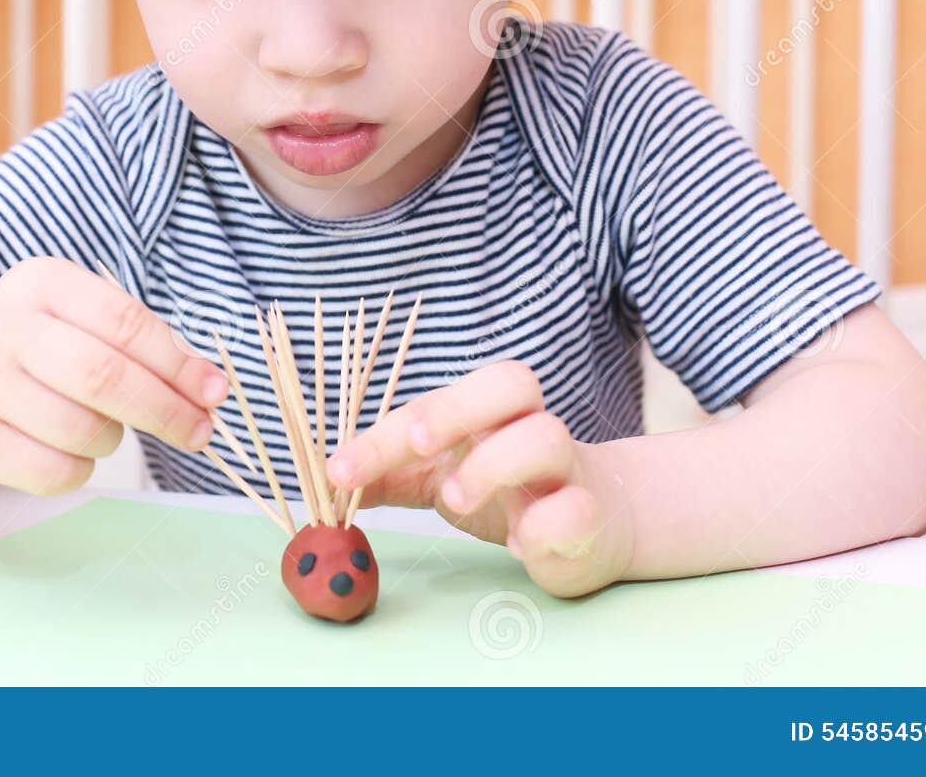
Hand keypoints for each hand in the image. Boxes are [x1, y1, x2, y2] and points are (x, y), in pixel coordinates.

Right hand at [0, 257, 228, 494]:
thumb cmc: (44, 346)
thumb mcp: (84, 319)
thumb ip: (145, 343)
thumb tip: (208, 388)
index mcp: (40, 282)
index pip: (125, 322)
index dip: (178, 363)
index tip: (216, 392)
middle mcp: (2, 326)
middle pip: (103, 377)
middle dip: (164, 410)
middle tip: (200, 432)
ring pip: (81, 430)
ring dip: (115, 438)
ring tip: (109, 426)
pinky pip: (55, 471)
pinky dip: (82, 468)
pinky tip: (73, 448)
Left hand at [325, 360, 632, 596]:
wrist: (598, 522)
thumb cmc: (506, 488)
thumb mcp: (439, 476)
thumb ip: (390, 475)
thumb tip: (328, 480)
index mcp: (486, 413)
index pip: (435, 400)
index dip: (385, 432)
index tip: (339, 471)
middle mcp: (528, 427)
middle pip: (512, 382)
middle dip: (456, 408)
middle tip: (416, 444)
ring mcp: (565, 470)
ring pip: (548, 437)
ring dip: (495, 465)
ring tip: (456, 501)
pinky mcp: (590, 517)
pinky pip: (578, 508)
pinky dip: (546, 525)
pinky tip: (521, 543)